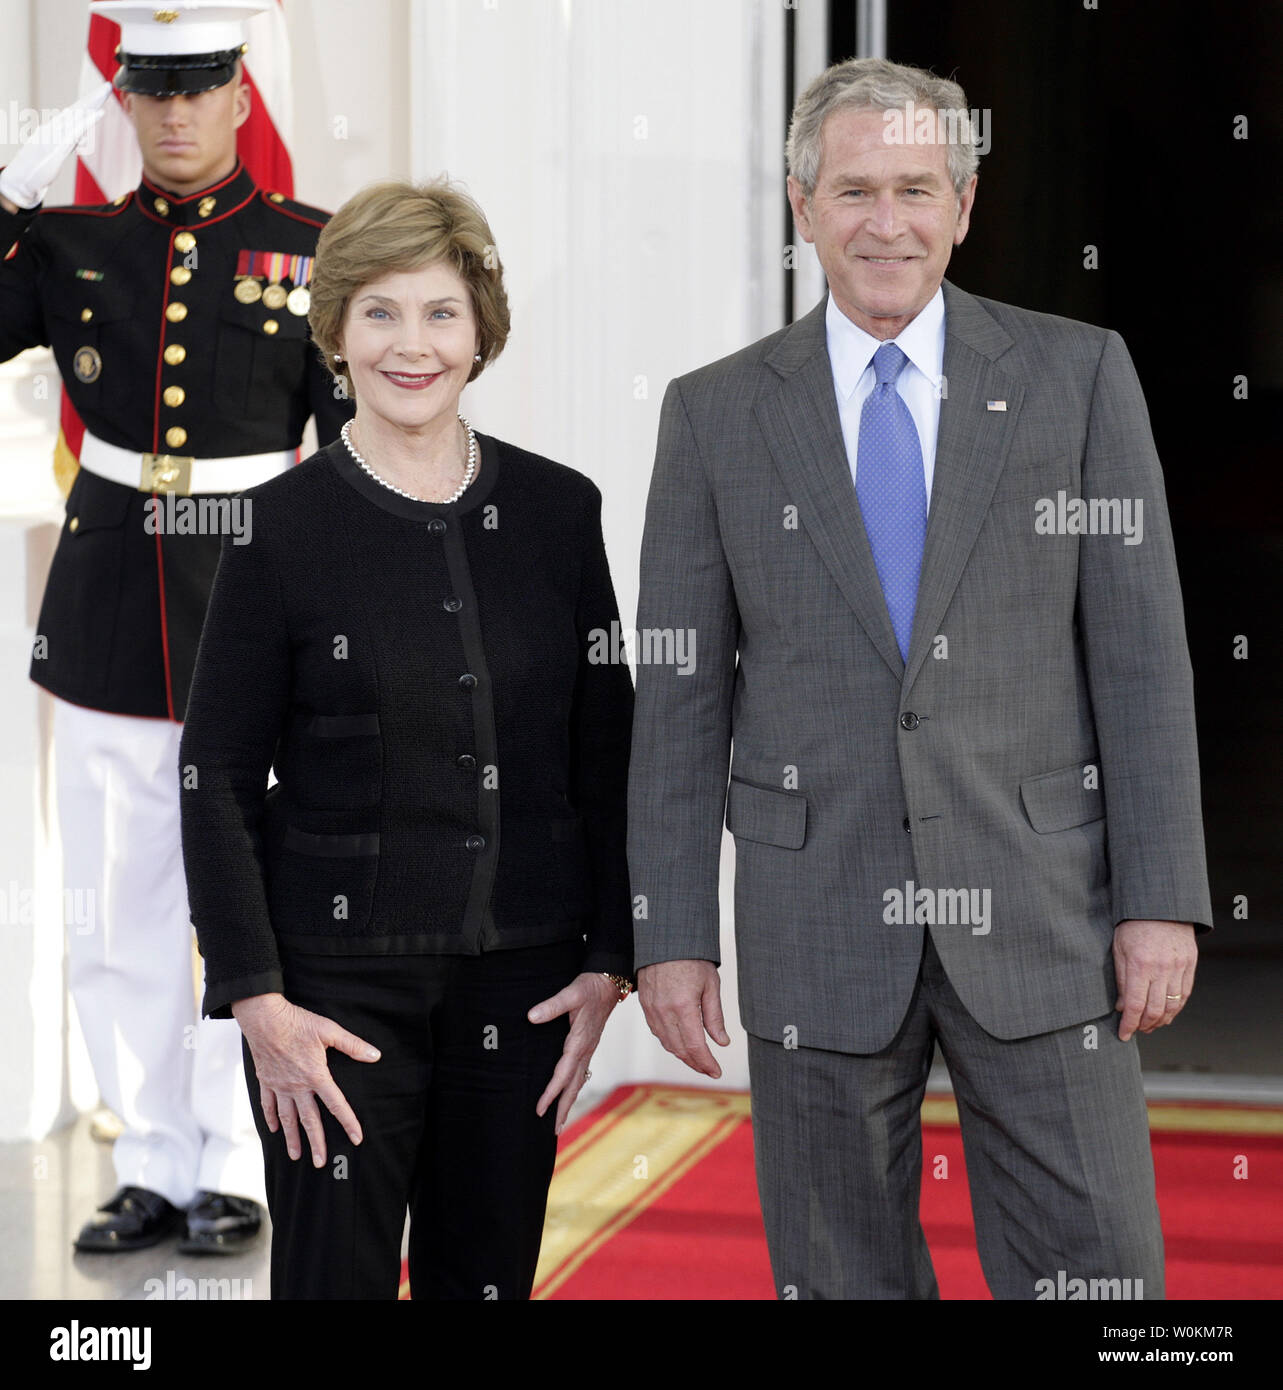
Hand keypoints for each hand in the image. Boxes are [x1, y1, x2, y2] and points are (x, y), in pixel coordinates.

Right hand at [0, 81, 112, 210]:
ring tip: (105, 92)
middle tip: (107, 87)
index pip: (74, 113)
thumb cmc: (38, 167)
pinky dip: (89, 120)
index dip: (88, 104)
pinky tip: (100, 113)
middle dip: (93, 98)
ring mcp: (57, 134)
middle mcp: (55, 127)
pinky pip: (77, 129)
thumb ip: (68, 143)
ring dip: (93, 103)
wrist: (22, 179)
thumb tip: (79, 138)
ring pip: (78, 115)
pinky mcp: (59, 144)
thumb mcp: (57, 152)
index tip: (100, 95)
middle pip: (77, 109)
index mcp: (54, 129)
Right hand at [232, 992, 380, 1167]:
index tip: (356, 1138)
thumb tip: (375, 1055)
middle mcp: (297, 1086)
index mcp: (316, 1075)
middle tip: (321, 1163)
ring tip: (296, 1155)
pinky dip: (270, 1118)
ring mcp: (279, 1085)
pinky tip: (274, 1129)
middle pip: (309, 1120)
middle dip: (316, 1143)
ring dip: (292, 1138)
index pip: (336, 1104)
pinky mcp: (266, 1080)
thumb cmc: (298, 1022)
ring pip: (287, 1118)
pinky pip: (268, 1104)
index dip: (348, 1122)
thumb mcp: (330, 1031)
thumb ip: (353, 1045)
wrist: (264, 1018)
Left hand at [528, 972, 619, 1134]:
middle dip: (563, 1108)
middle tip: (553, 1131)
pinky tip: (569, 1093)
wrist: (610, 983)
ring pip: (578, 1082)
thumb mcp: (571, 993)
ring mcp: (589, 1050)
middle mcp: (585, 1050)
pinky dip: (573, 1088)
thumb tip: (531, 1017)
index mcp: (579, 1042)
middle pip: (573, 1086)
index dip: (551, 1093)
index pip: (563, 1074)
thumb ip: (551, 1006)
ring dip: (569, 1102)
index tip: (540, 1109)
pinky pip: (581, 1073)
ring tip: (560, 1121)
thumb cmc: (589, 988)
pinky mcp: (589, 1046)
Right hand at [637, 959, 729, 1077]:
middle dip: (696, 1063)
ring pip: (667, 1043)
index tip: (716, 1071)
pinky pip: (657, 1032)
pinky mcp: (645, 1005)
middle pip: (680, 1050)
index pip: (695, 1046)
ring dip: (683, 1056)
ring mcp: (652, 1009)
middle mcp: (664, 1012)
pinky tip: (681, 1043)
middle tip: (710, 1069)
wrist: (666, 940)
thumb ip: (715, 1016)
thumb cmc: (691, 959)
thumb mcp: (711, 985)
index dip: (706, 1063)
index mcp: (683, 1007)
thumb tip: (722, 1042)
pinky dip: (670, 1042)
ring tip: (698, 1060)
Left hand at [1112, 919, 1196, 1040]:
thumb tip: (1122, 1007)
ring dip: (1161, 1020)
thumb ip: (1121, 980)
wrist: (1161, 907)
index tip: (1124, 1035)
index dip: (1129, 1024)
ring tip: (1150, 1025)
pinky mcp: (1190, 965)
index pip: (1135, 1005)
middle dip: (1144, 1025)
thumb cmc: (1133, 926)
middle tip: (1136, 1030)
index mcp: (1140, 965)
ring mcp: (1178, 968)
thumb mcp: (1119, 949)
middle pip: (1155, 1010)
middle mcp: (1161, 969)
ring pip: (1173, 1006)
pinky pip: (1184, 994)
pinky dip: (1175, 1009)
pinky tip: (1166, 1014)